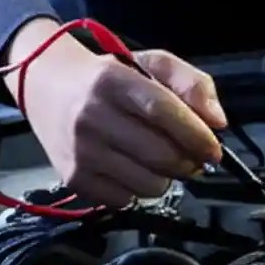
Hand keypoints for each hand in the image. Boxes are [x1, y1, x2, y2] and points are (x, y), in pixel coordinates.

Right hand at [2, 19, 226, 208]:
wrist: (46, 86)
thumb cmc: (110, 77)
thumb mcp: (153, 64)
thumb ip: (193, 84)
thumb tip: (218, 123)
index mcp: (115, 81)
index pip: (163, 112)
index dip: (196, 135)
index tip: (214, 150)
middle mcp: (93, 116)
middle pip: (161, 155)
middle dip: (189, 163)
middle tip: (192, 157)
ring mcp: (81, 150)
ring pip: (148, 184)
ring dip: (166, 179)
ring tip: (160, 161)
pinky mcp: (73, 177)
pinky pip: (125, 200)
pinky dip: (138, 190)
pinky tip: (132, 169)